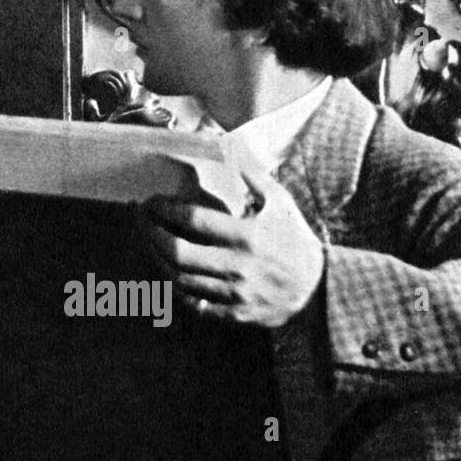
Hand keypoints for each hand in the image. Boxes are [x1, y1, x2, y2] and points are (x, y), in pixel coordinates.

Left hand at [140, 170, 324, 328]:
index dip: (165, 209)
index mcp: (247, 235)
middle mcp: (237, 265)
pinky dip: (175, 288)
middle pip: (177, 252)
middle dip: (151, 234)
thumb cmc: (294, 240)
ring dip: (157, 259)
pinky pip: (194, 303)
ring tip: (149, 241)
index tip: (151, 201)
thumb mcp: (281, 203)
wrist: (318, 288)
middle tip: (142, 221)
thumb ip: (255, 177)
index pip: (192, 220)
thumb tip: (233, 148)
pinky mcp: (234, 313)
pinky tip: (167, 271)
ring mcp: (234, 292)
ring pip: (179, 278)